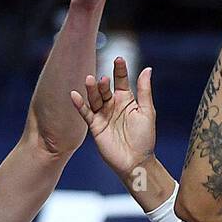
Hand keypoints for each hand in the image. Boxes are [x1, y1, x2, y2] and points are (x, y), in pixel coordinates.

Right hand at [70, 56, 155, 178]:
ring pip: (94, 98)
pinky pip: (86, 113)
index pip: (121, 80)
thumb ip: (144, 91)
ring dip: (91, 90)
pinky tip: (74, 95)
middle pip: (105, 89)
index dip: (120, 69)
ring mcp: (103, 115)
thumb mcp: (147, 112)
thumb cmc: (144, 138)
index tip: (119, 59)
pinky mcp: (95, 126)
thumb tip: (147, 69)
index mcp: (126, 99)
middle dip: (103, 83)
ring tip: (89, 80)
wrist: (136, 162)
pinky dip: (79, 105)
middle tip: (104, 80)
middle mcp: (113, 105)